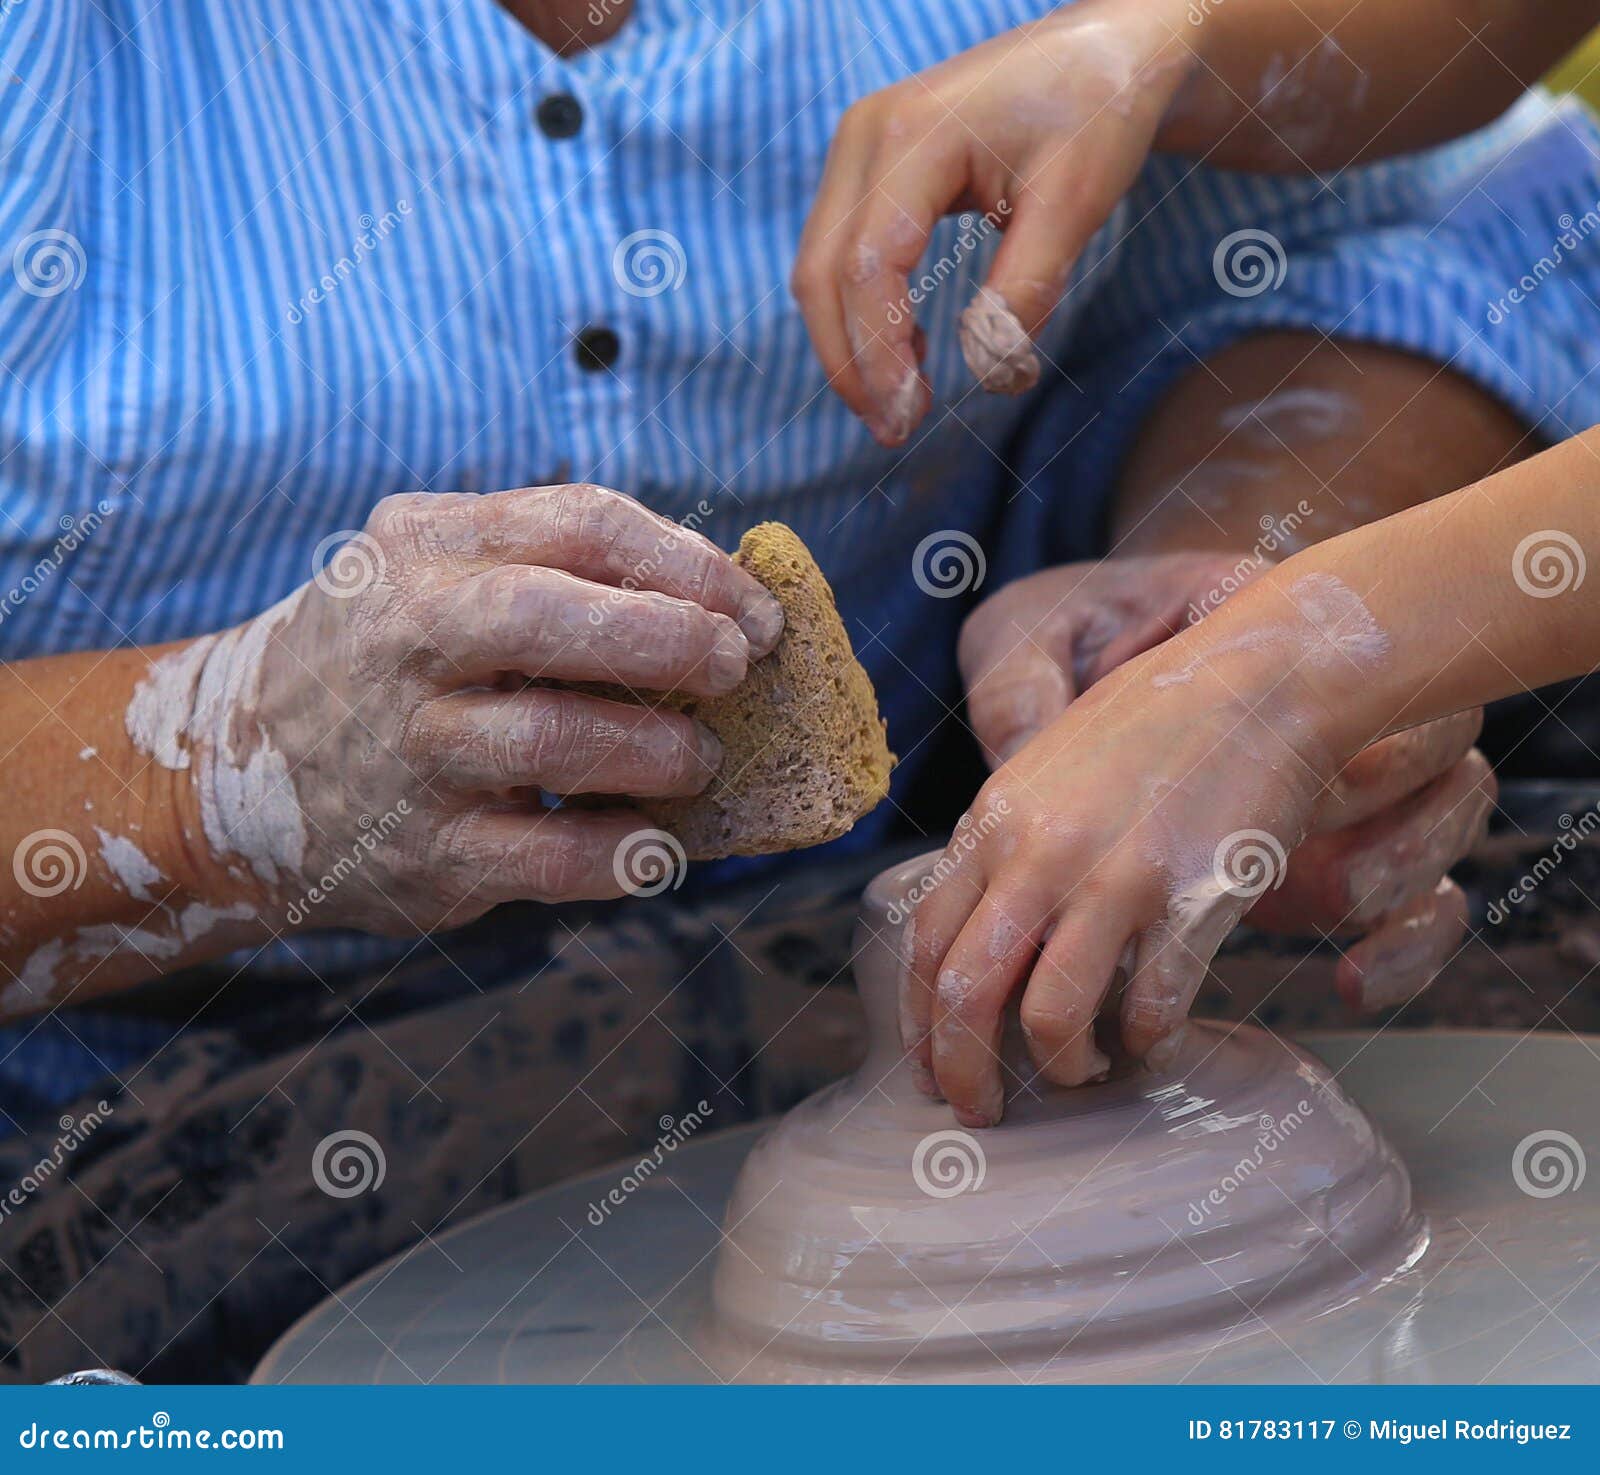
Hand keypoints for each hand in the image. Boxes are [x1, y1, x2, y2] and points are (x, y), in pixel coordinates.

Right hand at [179, 484, 783, 932]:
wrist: (233, 766)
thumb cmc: (387, 656)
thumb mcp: (436, 570)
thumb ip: (557, 566)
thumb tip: (723, 599)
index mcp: (427, 548)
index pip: (580, 523)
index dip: (691, 566)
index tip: (754, 613)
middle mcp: (405, 639)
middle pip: (548, 617)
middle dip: (669, 638)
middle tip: (735, 668)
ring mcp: (407, 751)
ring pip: (549, 742)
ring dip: (653, 750)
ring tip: (698, 759)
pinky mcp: (421, 855)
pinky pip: (545, 857)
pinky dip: (621, 852)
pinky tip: (656, 842)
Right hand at [793, 0, 1196, 444]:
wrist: (1104, 48)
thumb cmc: (1098, 110)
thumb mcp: (1078, 200)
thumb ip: (1028, 286)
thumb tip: (987, 370)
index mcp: (910, 136)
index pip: (866, 268)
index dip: (876, 354)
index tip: (907, 419)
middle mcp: (865, 136)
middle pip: (822, 274)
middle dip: (851, 364)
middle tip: (895, 432)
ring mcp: (859, 149)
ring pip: (820, 270)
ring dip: (851, 345)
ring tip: (904, 404)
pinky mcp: (869, 167)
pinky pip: (842, 254)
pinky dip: (864, 314)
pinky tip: (908, 353)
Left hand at [915, 566, 1491, 1124]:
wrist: (1254, 681)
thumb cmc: (1154, 725)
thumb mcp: (1047, 772)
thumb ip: (1008, 844)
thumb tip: (986, 925)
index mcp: (992, 823)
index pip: (924, 945)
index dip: (920, 1023)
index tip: (931, 1067)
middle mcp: (1035, 853)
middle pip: (966, 994)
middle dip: (962, 1071)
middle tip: (979, 1113)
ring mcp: (1110, 876)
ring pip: (1050, 1015)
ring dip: (1060, 1067)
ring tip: (1080, 1073)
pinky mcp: (1186, 898)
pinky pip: (1150, 1005)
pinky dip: (1146, 1041)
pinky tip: (1151, 1038)